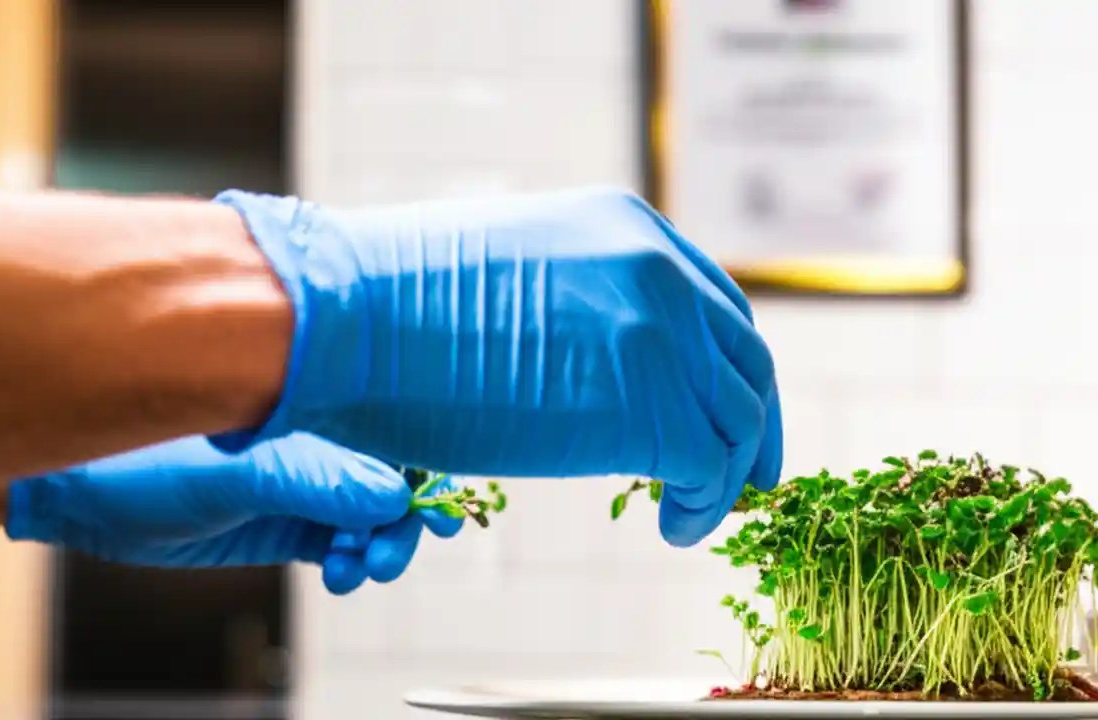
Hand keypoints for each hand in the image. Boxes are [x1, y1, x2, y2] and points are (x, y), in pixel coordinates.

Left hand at [5, 433, 461, 592]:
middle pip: (395, 480)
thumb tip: (389, 496)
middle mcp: (321, 441)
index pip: (395, 433)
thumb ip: (313, 482)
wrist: (83, 494)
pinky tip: (337, 574)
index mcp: (317, 407)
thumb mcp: (236, 471)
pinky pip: (341, 544)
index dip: (432, 469)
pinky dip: (350, 563)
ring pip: (371, 518)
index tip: (449, 509)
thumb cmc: (145, 456)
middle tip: (388, 556)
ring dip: (377, 548)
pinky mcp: (288, 523)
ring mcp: (306, 484)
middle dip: (405, 522)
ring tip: (355, 569)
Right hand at [212, 186, 781, 546]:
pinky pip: (709, 466)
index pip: (716, 305)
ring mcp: (658, 334)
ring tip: (692, 516)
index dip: (729, 368)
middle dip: (753, 425)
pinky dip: (703, 504)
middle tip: (748, 476)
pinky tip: (673, 528)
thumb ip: (571, 298)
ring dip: (726, 475)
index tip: (727, 414)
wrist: (343, 317)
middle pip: (744, 359)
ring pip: (736, 418)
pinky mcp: (646, 405)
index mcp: (626, 229)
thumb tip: (585, 352)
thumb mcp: (508, 268)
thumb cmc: (391, 303)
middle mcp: (658, 270)